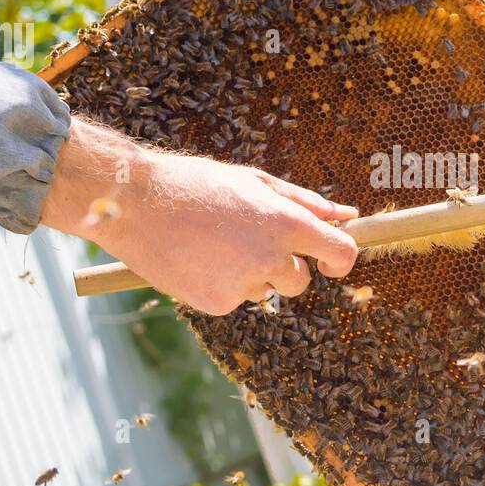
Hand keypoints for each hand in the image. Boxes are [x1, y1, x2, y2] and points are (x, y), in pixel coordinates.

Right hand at [42, 119, 359, 314]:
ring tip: (213, 245)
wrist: (135, 203)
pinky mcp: (217, 303)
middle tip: (246, 242)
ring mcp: (244, 282)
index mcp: (286, 221)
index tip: (329, 262)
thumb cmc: (199, 185)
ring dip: (250, 275)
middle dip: (284, 267)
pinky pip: (233, 300)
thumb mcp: (255, 182)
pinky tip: (196, 260)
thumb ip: (305, 202)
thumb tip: (349, 215)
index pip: (341, 252)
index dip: (341, 259)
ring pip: (265, 290)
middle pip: (301, 280)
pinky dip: (220, 285)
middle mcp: (271, 255)